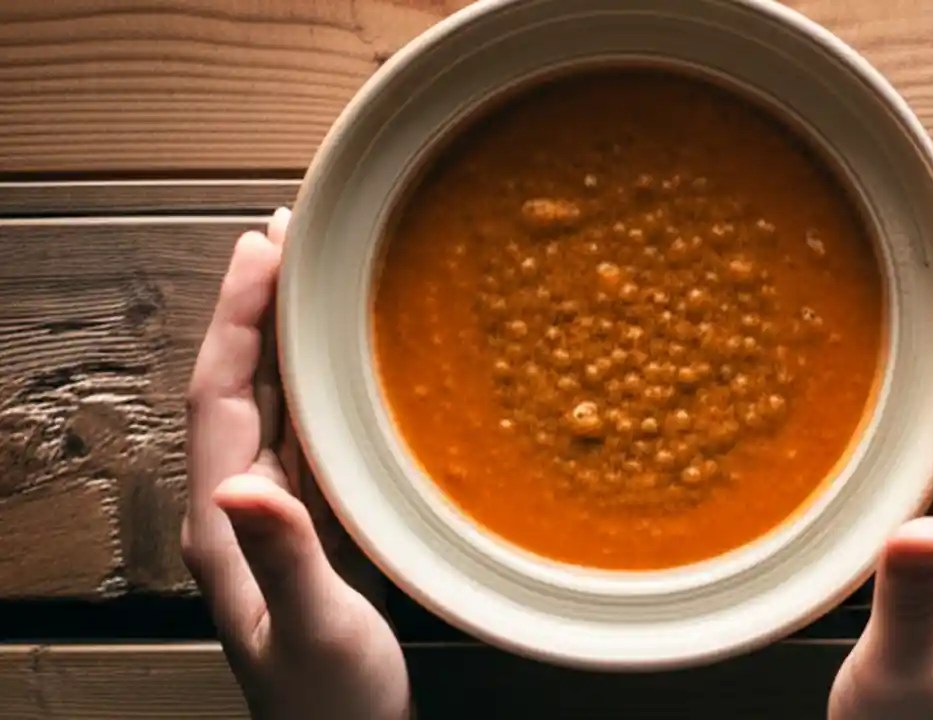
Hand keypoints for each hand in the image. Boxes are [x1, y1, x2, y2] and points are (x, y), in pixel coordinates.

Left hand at [181, 208, 411, 719]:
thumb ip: (285, 556)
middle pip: (240, 388)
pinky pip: (313, 439)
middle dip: (257, 310)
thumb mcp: (314, 630)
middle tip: (290, 240)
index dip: (236, 320)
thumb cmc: (330, 706)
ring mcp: (281, 519)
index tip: (261, 251)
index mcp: (228, 524)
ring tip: (315, 285)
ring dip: (287, 342)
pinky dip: (325, 390)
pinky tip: (349, 372)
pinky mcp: (318, 531)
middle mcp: (245, 510)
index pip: (219, 399)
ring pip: (275, 408)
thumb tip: (242, 480)